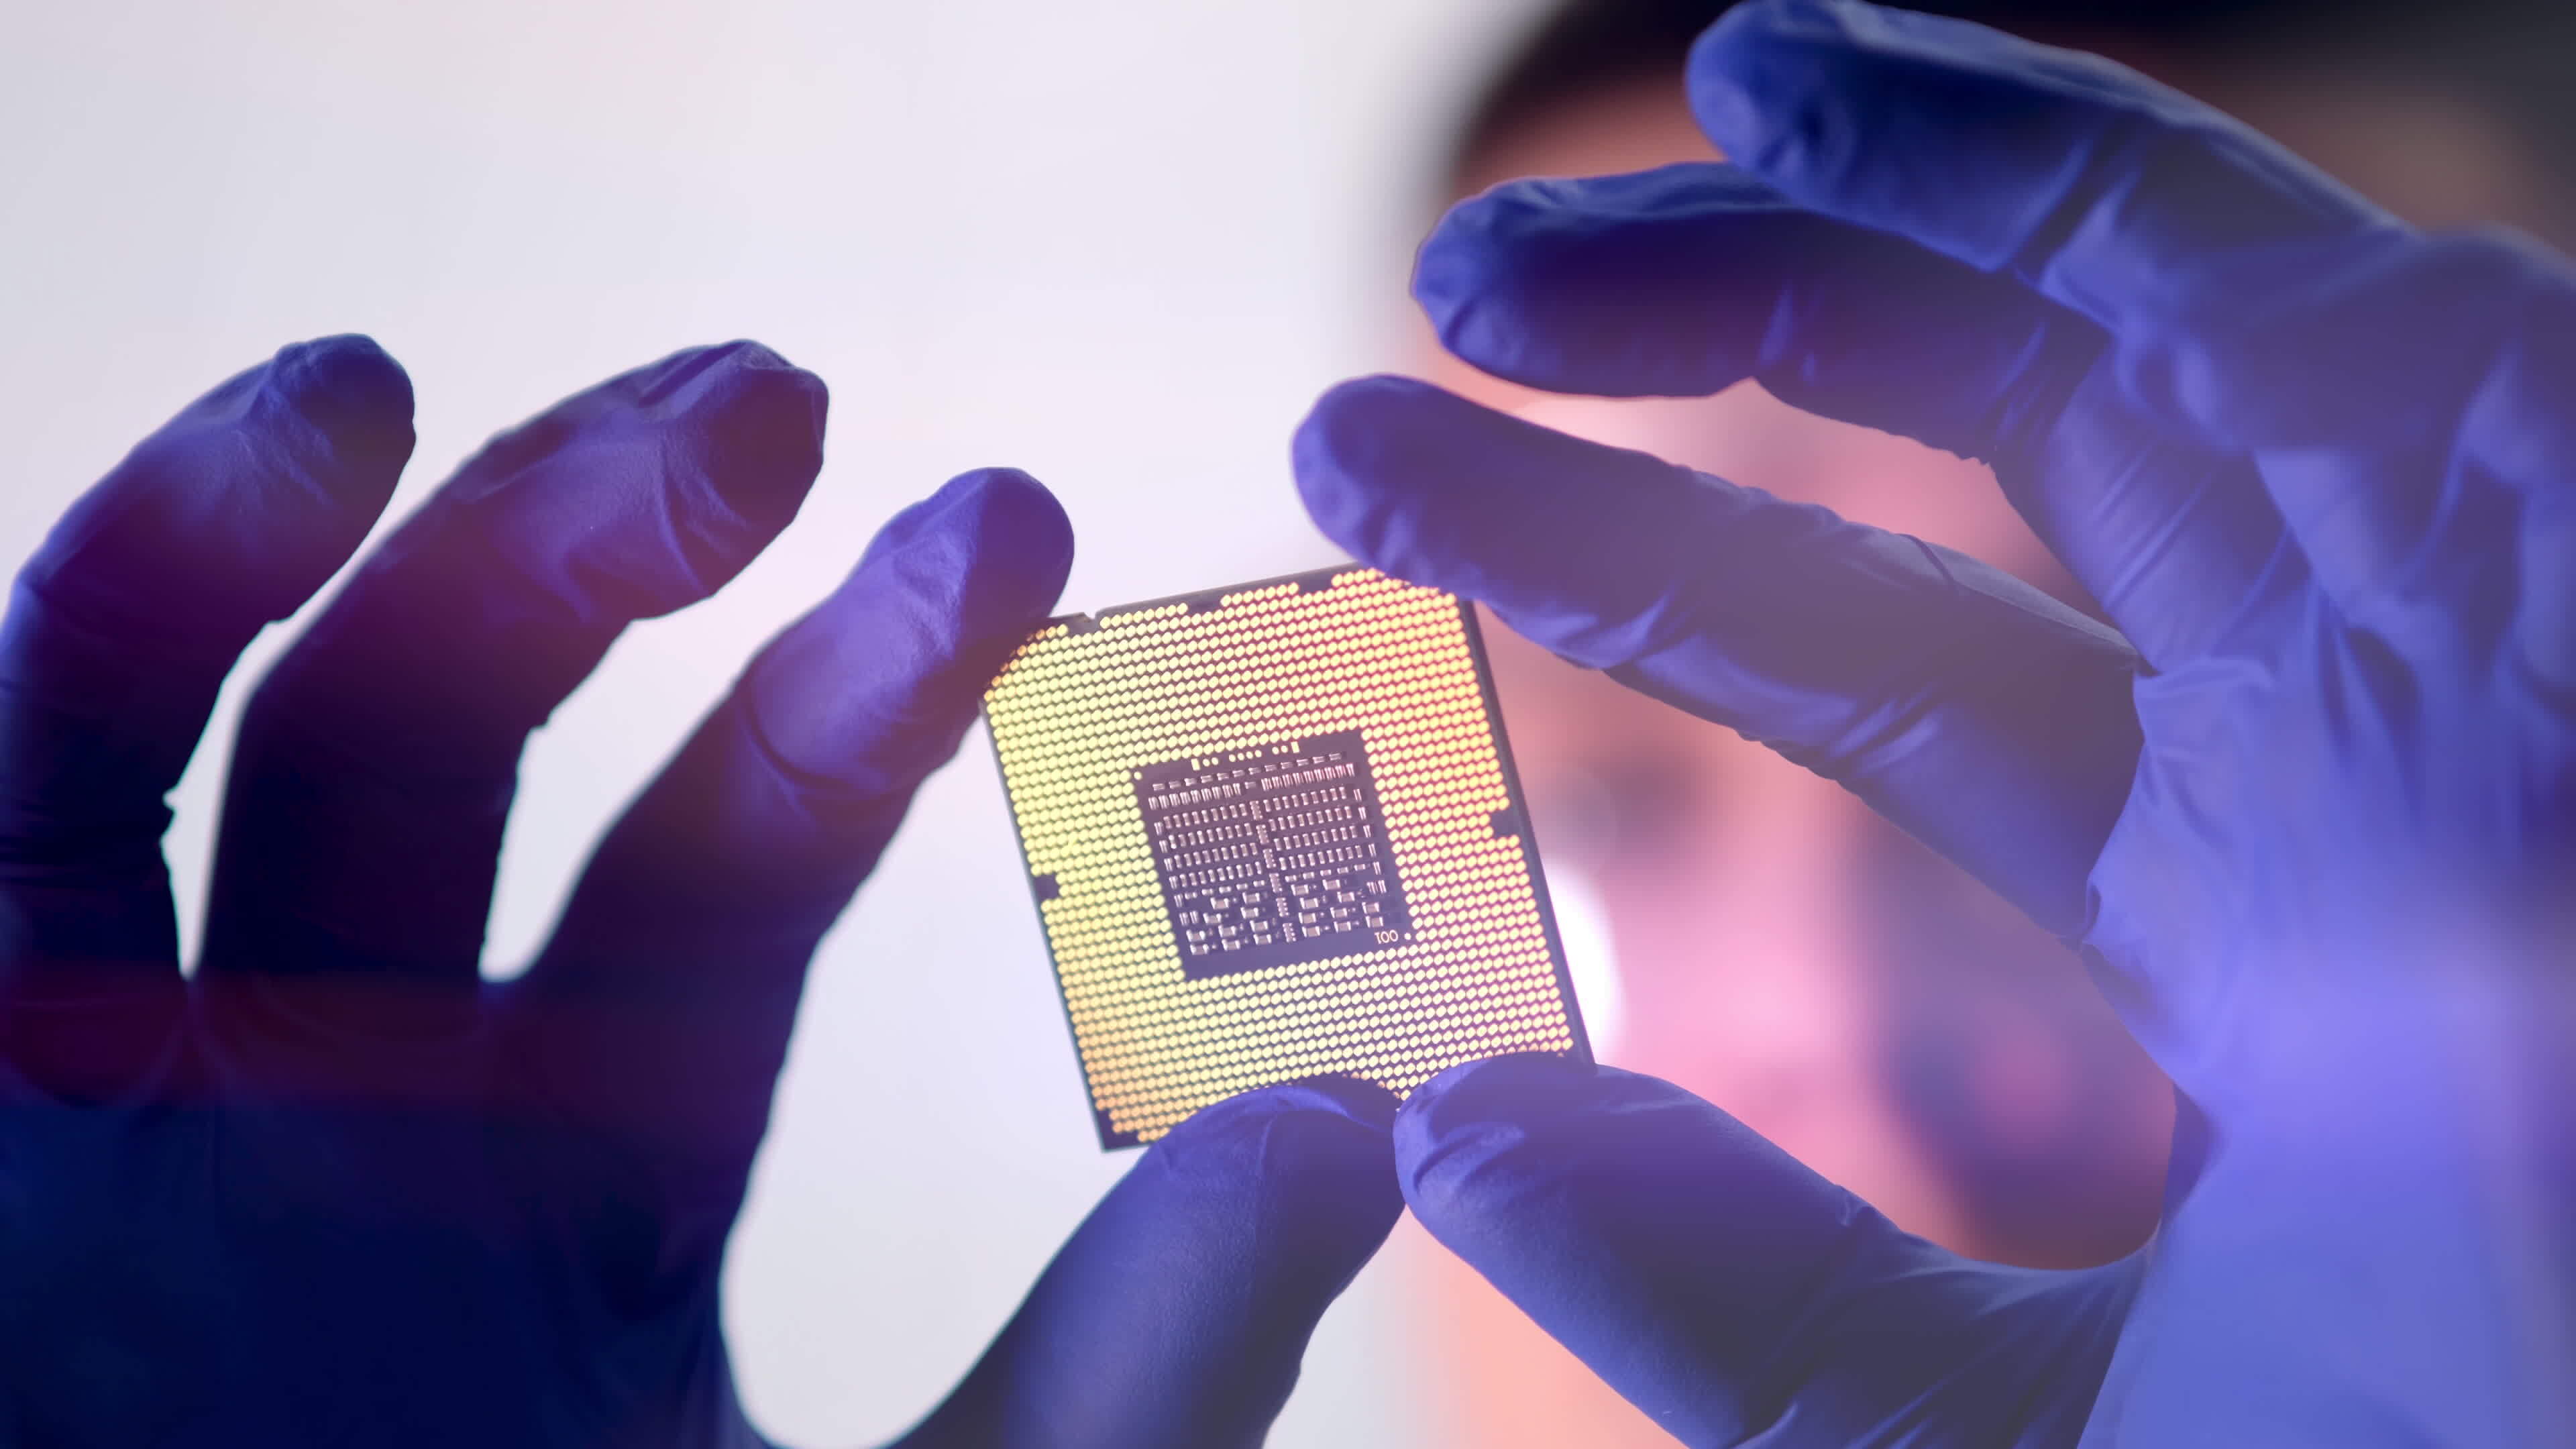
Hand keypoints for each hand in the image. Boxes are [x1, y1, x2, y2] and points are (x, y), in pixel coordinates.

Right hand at [0, 338, 1400, 1447]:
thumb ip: (1134, 1375)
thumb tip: (1372, 1126)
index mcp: (577, 1173)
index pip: (724, 855)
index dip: (857, 682)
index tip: (1005, 525)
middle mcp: (353, 1096)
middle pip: (462, 731)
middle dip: (595, 540)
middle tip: (774, 392)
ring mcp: (133, 1096)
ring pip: (194, 727)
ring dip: (275, 522)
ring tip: (393, 378)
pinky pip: (4, 814)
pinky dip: (88, 618)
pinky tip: (251, 476)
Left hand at [1292, 1, 2575, 1442]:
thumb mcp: (2017, 1438)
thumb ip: (1745, 1301)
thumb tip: (1454, 1139)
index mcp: (2248, 894)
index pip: (1874, 664)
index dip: (1628, 567)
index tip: (1388, 508)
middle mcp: (2352, 705)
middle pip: (1969, 458)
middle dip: (1697, 362)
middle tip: (1413, 337)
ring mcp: (2476, 589)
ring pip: (2118, 310)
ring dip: (1853, 201)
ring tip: (1578, 179)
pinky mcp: (2569, 495)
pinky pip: (2303, 283)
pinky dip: (2053, 165)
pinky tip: (1791, 85)